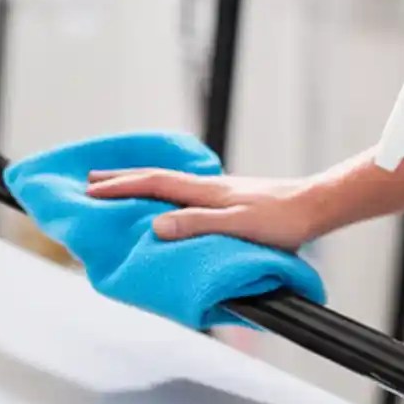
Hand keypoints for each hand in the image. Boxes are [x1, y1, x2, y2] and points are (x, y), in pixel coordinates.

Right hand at [86, 169, 326, 250]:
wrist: (314, 207)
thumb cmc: (281, 221)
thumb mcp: (237, 226)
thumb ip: (196, 225)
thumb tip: (155, 224)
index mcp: (205, 192)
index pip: (153, 184)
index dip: (120, 187)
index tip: (90, 190)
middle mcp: (207, 186)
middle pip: (155, 177)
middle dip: (120, 178)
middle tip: (89, 180)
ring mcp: (218, 190)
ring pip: (168, 181)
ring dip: (139, 182)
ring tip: (118, 184)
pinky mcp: (228, 198)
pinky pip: (182, 189)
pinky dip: (161, 189)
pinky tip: (164, 197)